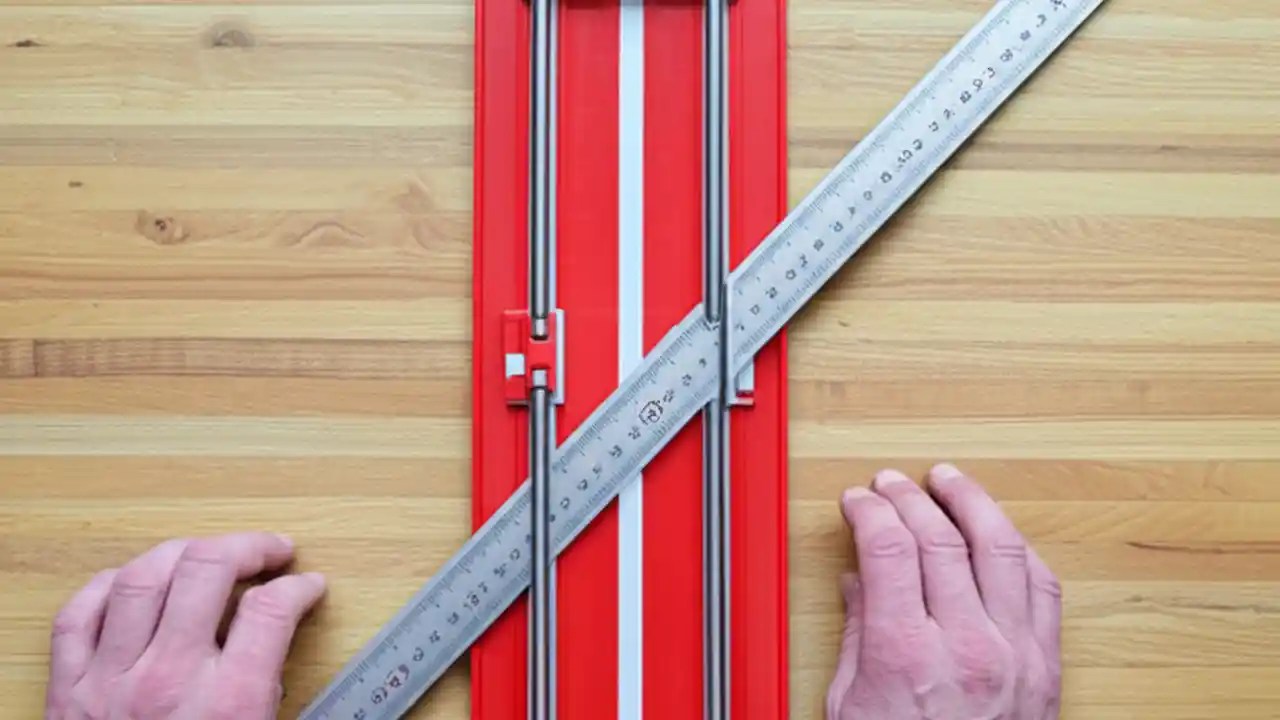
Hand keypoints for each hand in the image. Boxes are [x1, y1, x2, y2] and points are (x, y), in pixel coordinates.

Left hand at [46, 533, 325, 719]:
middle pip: (207, 569)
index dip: (299, 586)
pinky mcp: (66, 692)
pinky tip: (133, 581)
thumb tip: (299, 659)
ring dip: (182, 552)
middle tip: (269, 552)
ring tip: (207, 554)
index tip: (308, 586)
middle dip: (247, 547)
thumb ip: (273, 698)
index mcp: (227, 703)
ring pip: (142, 577)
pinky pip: (77, 615)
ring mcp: (110, 681)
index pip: (271, 609)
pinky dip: (106, 586)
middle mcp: (168, 680)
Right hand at [826, 464, 1061, 719]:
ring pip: (1000, 546)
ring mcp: (1016, 653)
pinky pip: (1042, 586)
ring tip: (950, 482)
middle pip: (940, 536)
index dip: (871, 510)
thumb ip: (858, 633)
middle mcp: (968, 646)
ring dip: (972, 502)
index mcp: (907, 653)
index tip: (858, 501)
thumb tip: (859, 585)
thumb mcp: (849, 704)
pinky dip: (1019, 549)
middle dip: (909, 497)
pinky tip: (1000, 532)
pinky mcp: (1046, 667)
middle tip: (891, 484)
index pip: (890, 545)